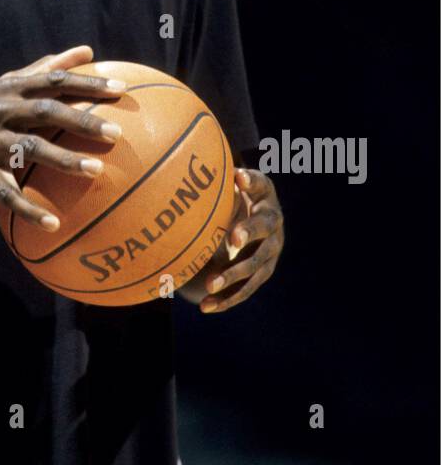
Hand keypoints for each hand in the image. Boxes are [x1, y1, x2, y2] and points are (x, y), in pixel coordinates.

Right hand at [0, 45, 122, 231]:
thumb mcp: (5, 84)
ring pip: (27, 148)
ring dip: (63, 160)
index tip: (121, 90)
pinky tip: (53, 224)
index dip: (87, 84)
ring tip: (96, 172)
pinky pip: (3, 191)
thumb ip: (45, 67)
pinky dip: (27, 208)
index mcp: (10, 88)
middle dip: (81, 121)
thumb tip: (87, 50)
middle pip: (45, 111)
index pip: (54, 81)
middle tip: (116, 134)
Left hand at [191, 168, 283, 312]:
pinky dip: (227, 298)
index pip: (259, 183)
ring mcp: (271, 249)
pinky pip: (246, 288)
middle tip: (231, 239)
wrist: (251, 219)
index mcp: (264, 194)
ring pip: (255, 265)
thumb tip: (191, 158)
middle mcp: (273, 221)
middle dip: (248, 232)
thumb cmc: (232, 195)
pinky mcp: (263, 271)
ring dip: (233, 275)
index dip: (250, 181)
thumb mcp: (228, 183)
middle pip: (263, 227)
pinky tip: (205, 306)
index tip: (237, 178)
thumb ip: (216, 175)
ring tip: (209, 284)